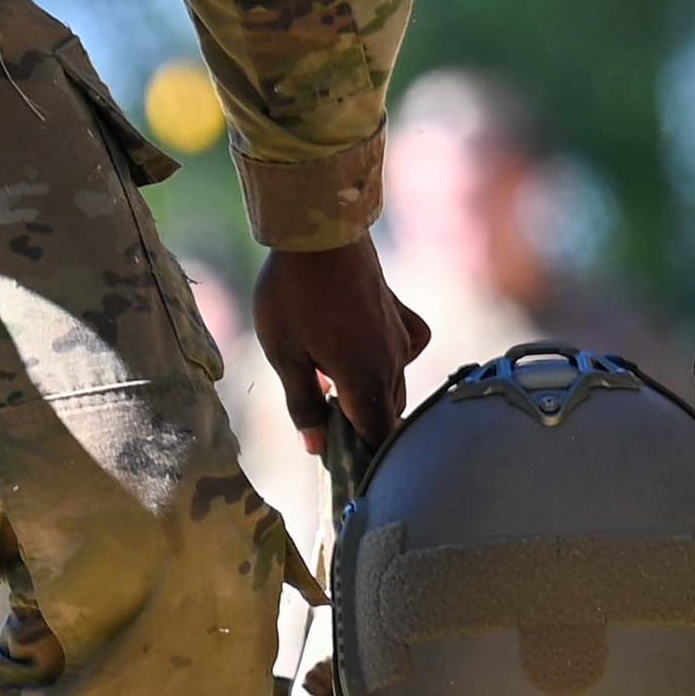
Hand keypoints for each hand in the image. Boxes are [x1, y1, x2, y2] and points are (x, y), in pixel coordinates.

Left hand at [251, 240, 426, 453]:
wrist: (321, 233)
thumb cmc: (293, 294)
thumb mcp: (285, 355)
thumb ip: (302, 404)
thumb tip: (315, 447)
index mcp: (363, 380)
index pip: (377, 438)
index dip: (362, 458)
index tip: (339, 462)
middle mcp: (392, 363)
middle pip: (387, 415)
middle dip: (364, 429)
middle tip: (328, 427)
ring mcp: (400, 337)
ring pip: (396, 385)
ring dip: (374, 397)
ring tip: (338, 392)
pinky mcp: (401, 313)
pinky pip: (409, 348)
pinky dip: (394, 359)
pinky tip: (372, 351)